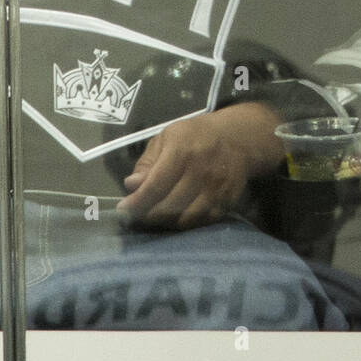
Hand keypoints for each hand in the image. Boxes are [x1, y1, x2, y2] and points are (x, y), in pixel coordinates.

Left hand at [118, 101, 284, 229]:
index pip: (156, 185)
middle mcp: (201, 170)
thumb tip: (131, 186)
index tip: (122, 209)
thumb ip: (147, 162)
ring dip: (164, 223)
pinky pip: (201, 222)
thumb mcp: (167, 137)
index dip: (137, 201)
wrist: (238, 139)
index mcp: (182, 150)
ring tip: (152, 219)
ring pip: (185, 218)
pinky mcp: (227, 201)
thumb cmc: (196, 136)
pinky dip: (183, 224)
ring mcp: (216, 189)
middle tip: (134, 217)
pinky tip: (173, 219)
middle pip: (168, 205)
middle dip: (146, 215)